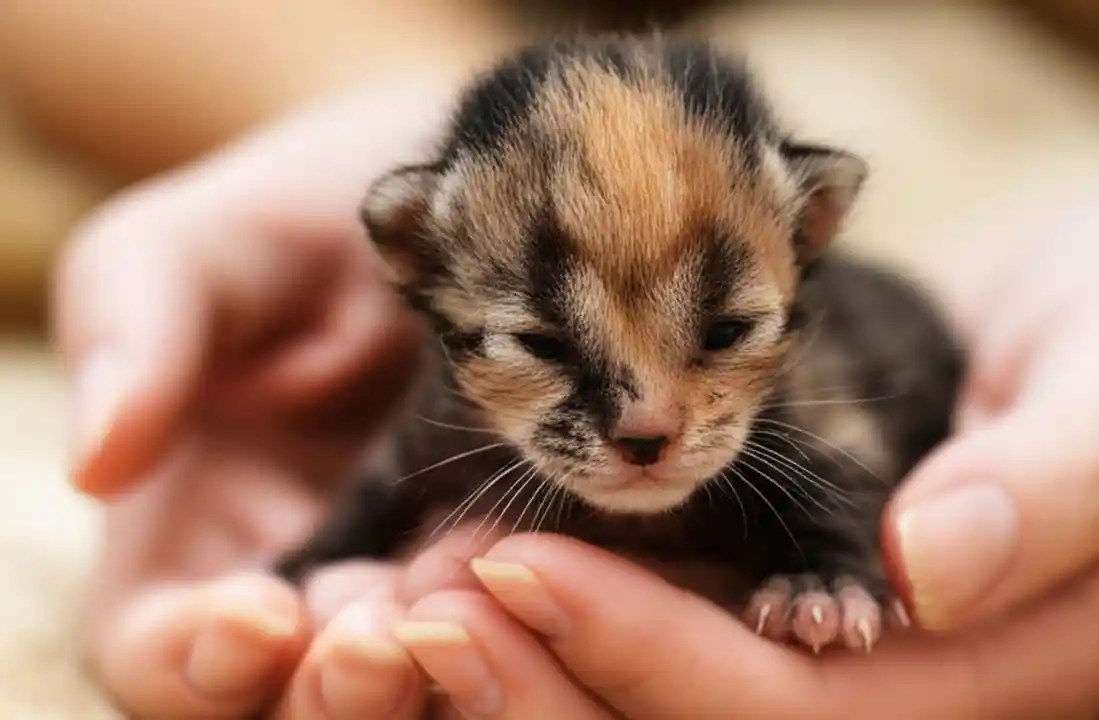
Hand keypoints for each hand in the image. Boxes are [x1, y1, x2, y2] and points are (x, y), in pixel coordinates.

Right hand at [56, 83, 474, 718]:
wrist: (445, 190)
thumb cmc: (288, 223)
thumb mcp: (191, 254)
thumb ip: (137, 335)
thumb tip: (96, 461)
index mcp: (187, 547)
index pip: (161, 656)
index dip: (196, 663)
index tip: (261, 612)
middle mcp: (301, 590)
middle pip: (292, 705)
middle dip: (334, 693)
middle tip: (385, 638)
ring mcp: (412, 582)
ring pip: (415, 690)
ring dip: (438, 678)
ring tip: (471, 607)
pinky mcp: (516, 564)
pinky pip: (522, 633)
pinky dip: (533, 630)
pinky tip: (555, 579)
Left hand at [385, 152, 1098, 718]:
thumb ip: (1054, 484)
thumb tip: (928, 564)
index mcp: (996, 679)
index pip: (791, 715)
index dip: (646, 653)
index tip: (521, 565)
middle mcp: (910, 700)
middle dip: (549, 685)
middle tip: (417, 603)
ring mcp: (855, 668)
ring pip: (665, 711)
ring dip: (530, 667)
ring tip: (415, 591)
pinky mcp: (803, 617)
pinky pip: (670, 641)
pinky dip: (565, 619)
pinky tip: (478, 567)